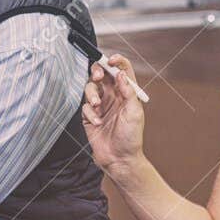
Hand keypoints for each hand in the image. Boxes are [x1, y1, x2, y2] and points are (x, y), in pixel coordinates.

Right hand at [81, 54, 145, 175]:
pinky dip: (90, 113)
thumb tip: (120, 74)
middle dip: (97, 71)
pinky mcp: (90, 116)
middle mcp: (113, 96)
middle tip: (97, 76)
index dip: (116, 61)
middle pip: (102, 74)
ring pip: (90, 88)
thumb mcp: (135, 112)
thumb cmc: (131, 138)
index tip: (111, 60)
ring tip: (97, 106)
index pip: (121, 69)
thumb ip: (128, 91)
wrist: (119, 159)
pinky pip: (85, 107)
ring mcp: (101, 105)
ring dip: (91, 94)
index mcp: (126, 92)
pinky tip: (97, 122)